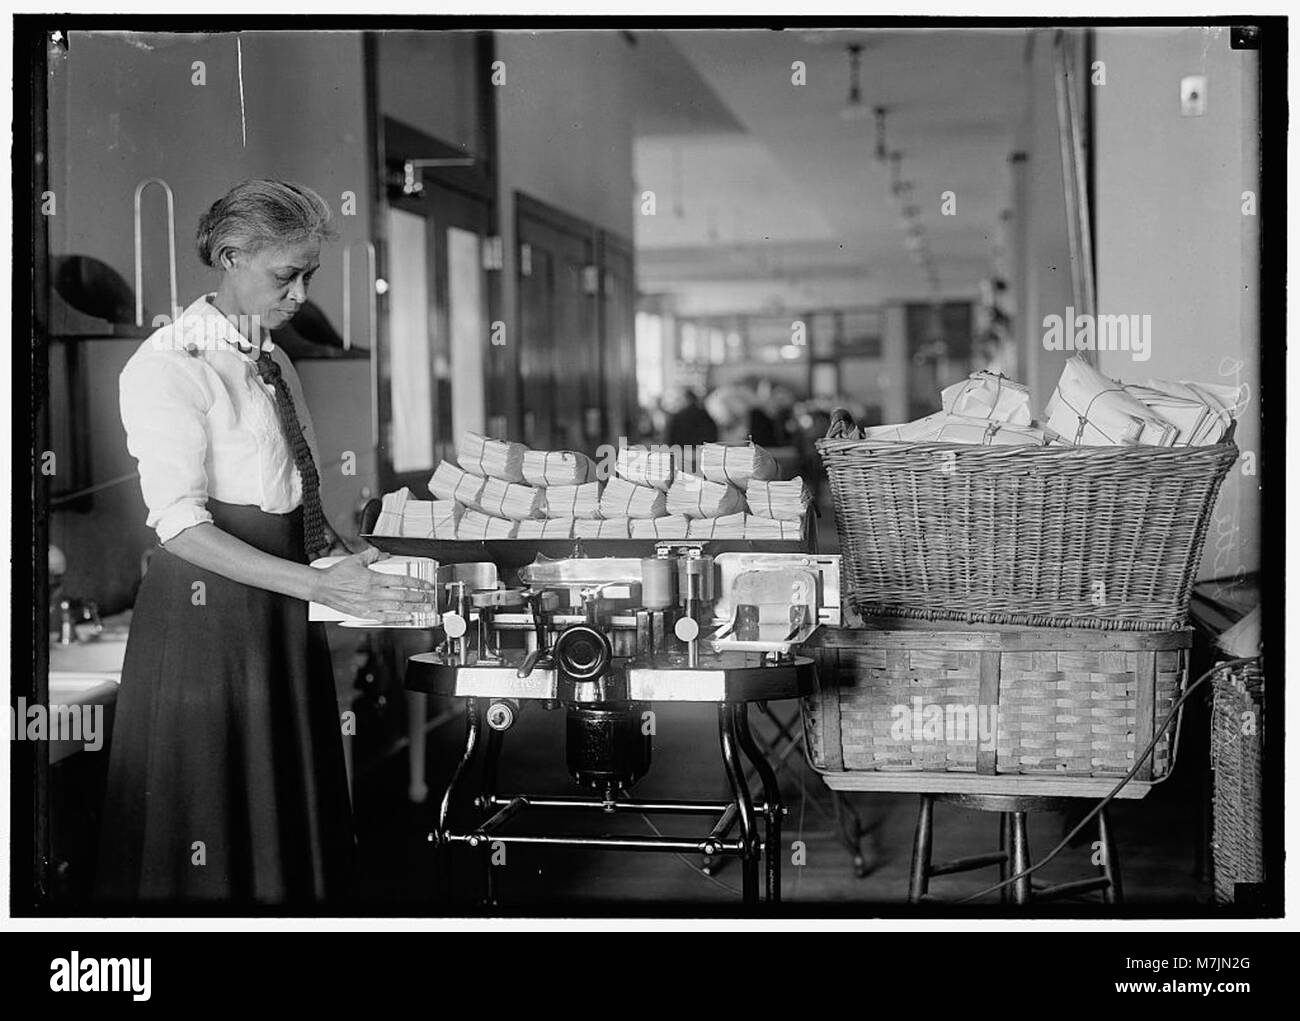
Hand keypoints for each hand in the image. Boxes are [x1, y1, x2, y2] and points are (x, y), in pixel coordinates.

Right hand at [311, 547, 437, 623]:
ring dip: (412, 610)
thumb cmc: (336, 574)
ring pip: (395, 608)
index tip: (426, 586)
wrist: (320, 587)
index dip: (417, 584)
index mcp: (373, 578)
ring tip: (424, 611)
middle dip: (419, 598)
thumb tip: (383, 554)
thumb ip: (371, 555)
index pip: (401, 581)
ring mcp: (369, 604)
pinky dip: (396, 619)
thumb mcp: (355, 559)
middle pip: (402, 596)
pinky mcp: (363, 613)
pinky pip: (383, 618)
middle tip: (430, 600)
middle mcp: (373, 592)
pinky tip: (406, 619)